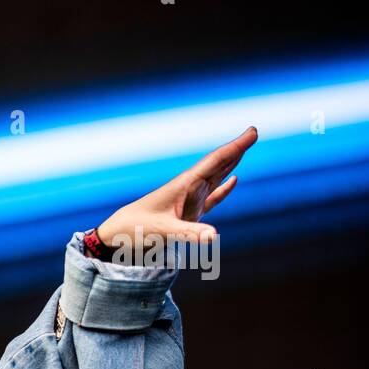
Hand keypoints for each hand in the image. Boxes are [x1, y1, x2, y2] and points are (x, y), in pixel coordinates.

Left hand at [96, 126, 257, 250]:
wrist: (116, 236)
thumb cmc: (134, 230)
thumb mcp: (162, 232)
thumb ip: (189, 233)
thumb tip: (214, 236)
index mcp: (184, 185)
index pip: (215, 161)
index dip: (235, 147)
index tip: (252, 132)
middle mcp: (188, 189)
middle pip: (217, 164)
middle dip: (236, 149)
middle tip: (253, 132)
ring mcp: (189, 201)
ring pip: (215, 177)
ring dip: (231, 163)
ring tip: (245, 148)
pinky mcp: (188, 215)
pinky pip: (211, 198)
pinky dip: (223, 189)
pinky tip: (233, 180)